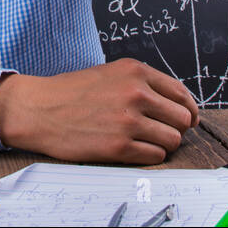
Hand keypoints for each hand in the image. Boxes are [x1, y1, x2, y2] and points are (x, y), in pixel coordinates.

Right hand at [0, 58, 199, 163]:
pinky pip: (155, 156)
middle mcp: (135, 93)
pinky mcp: (119, 147)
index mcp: (135, 71)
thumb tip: (178, 105)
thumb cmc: (71, 92)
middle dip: (176, 128)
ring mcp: (128, 121)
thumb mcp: (110, 73)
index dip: (188, 109)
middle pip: (182, 118)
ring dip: (163, 143)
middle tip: (162, 131)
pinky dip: (149, 155)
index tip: (188, 119)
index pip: (180, 93)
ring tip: (144, 140)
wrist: (39, 109)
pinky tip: (133, 149)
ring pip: (172, 139)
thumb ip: (142, 84)